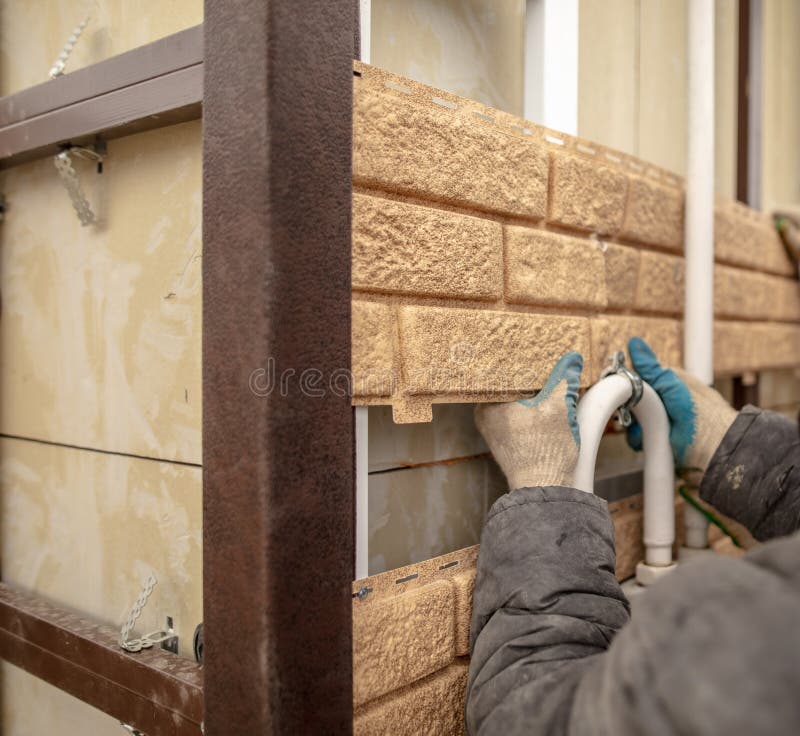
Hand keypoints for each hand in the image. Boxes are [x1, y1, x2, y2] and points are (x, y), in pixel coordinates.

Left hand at [475, 352, 582, 490]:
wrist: (543, 489)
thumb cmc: (545, 453)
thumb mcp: (560, 409)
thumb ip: (564, 379)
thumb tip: (572, 359)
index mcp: (489, 403)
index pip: (501, 370)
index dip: (521, 358)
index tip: (535, 349)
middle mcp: (485, 414)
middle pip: (509, 384)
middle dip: (530, 375)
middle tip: (547, 361)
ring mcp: (493, 427)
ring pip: (514, 399)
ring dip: (533, 392)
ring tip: (551, 380)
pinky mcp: (505, 438)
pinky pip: (517, 413)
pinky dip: (531, 407)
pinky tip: (547, 402)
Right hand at [626, 337, 735, 479]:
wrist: (714, 448)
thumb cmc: (702, 413)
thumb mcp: (672, 384)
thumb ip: (650, 367)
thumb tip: (635, 343)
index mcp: (669, 382)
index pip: (638, 377)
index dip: (627, 382)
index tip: (620, 386)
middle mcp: (664, 400)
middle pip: (632, 399)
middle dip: (630, 406)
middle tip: (635, 410)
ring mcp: (660, 420)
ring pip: (632, 418)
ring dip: (634, 424)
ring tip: (647, 426)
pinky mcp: (657, 439)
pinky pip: (636, 436)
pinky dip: (638, 438)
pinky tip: (647, 439)